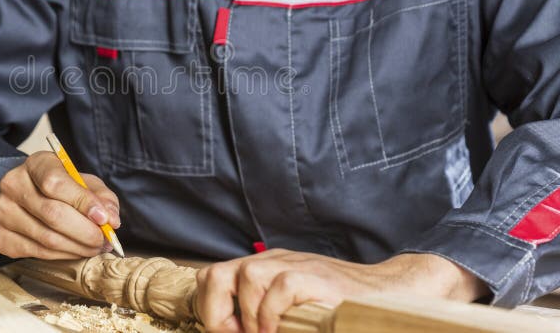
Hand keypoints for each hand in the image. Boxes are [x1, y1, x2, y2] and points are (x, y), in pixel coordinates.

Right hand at [0, 151, 120, 259]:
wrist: (24, 196)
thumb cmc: (59, 187)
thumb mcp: (81, 181)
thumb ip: (100, 196)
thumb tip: (111, 219)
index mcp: (36, 164)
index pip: (56, 183)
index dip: (83, 202)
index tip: (105, 218)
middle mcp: (13, 185)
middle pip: (53, 214)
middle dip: (86, 232)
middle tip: (104, 239)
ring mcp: (3, 212)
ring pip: (47, 238)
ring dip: (78, 247)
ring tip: (95, 246)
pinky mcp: (1, 237)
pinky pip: (38, 252)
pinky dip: (64, 255)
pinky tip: (76, 250)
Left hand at [195, 249, 488, 332]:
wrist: (381, 292)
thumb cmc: (331, 306)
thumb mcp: (286, 309)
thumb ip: (259, 314)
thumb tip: (233, 329)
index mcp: (258, 269)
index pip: (209, 277)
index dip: (208, 309)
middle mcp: (269, 262)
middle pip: (216, 274)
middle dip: (215, 312)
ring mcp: (293, 265)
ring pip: (247, 277)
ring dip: (249, 317)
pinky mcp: (315, 276)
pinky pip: (281, 287)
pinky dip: (274, 315)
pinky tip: (282, 331)